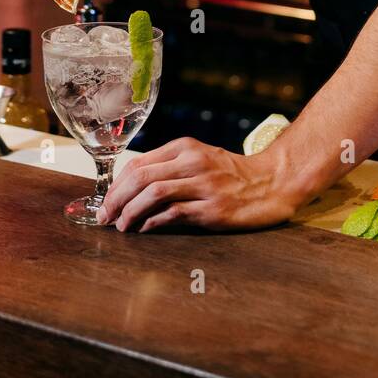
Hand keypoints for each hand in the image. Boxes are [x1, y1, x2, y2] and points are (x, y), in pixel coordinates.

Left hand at [96, 136, 299, 232]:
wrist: (273, 182)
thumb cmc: (232, 174)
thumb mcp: (200, 159)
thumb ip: (170, 167)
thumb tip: (131, 189)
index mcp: (185, 147)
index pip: (139, 163)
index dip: (116, 184)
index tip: (105, 202)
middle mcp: (193, 162)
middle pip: (141, 177)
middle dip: (116, 199)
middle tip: (105, 217)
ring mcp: (204, 185)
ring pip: (154, 193)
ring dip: (130, 212)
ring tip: (121, 226)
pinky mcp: (213, 208)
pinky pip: (174, 213)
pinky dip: (153, 222)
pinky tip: (144, 230)